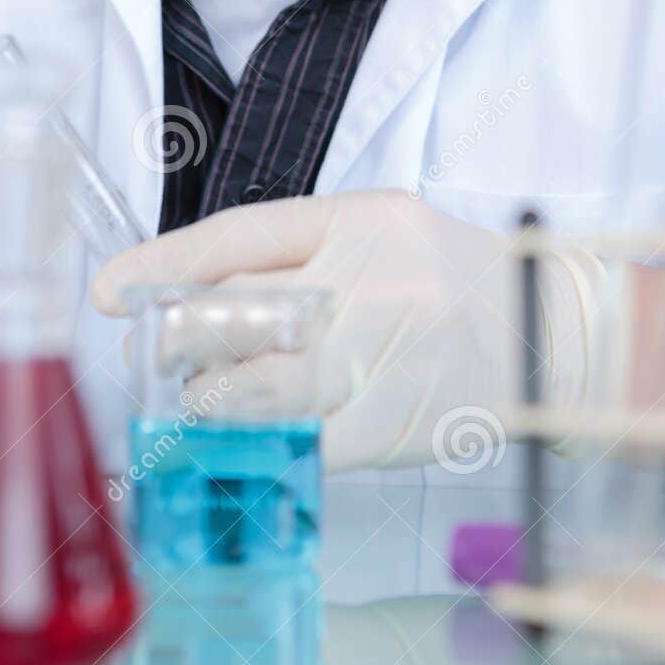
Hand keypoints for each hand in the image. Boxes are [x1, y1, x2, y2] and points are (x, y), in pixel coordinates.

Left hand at [91, 190, 605, 471]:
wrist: (553, 335)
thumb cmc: (454, 284)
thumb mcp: (382, 236)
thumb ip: (299, 257)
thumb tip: (196, 294)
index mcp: (363, 220)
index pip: (239, 238)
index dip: (163, 267)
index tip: (110, 292)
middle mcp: (373, 281)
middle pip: (238, 314)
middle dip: (185, 342)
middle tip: (168, 355)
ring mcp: (387, 356)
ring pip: (259, 386)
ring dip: (214, 401)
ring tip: (207, 400)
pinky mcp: (396, 424)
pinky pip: (303, 441)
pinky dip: (268, 444)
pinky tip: (257, 437)